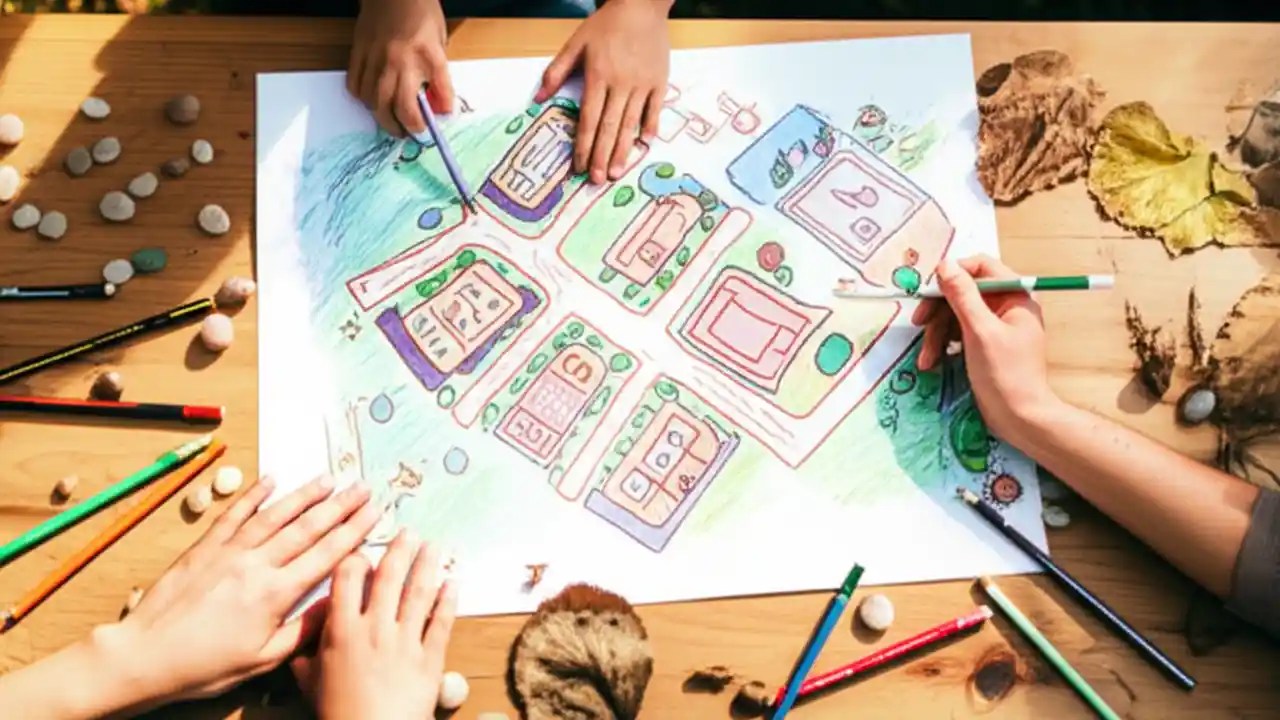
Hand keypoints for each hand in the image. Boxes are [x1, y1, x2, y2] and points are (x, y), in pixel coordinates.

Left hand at [100, 475, 380, 707]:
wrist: (145, 655)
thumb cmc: (204, 666)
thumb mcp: (262, 660)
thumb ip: (302, 631)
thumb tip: (336, 604)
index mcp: (275, 594)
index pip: (325, 555)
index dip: (353, 532)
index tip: (374, 513)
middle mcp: (256, 565)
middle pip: (307, 528)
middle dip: (340, 506)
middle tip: (363, 487)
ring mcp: (229, 552)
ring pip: (275, 515)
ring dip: (305, 495)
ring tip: (328, 479)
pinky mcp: (205, 548)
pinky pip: (235, 515)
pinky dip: (254, 495)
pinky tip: (271, 480)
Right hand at [290, 531, 457, 719]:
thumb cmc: (336, 713)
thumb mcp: (309, 681)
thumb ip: (305, 651)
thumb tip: (302, 633)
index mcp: (342, 630)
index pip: (347, 578)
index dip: (355, 558)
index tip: (363, 548)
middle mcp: (375, 628)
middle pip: (389, 577)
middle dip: (399, 550)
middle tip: (408, 531)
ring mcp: (405, 641)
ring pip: (419, 593)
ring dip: (427, 565)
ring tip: (434, 545)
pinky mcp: (430, 659)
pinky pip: (441, 622)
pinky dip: (449, 600)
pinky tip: (454, 582)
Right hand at [349, 0, 453, 136]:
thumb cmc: (421, 14)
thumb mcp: (441, 47)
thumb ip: (442, 80)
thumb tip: (442, 109)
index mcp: (420, 59)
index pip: (419, 103)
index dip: (421, 124)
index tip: (425, 131)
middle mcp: (395, 61)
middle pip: (390, 108)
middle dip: (398, 127)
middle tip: (406, 133)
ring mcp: (373, 57)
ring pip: (370, 99)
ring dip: (380, 115)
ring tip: (391, 120)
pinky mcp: (358, 51)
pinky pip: (354, 84)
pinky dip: (362, 97)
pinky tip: (372, 98)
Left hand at [535, 0, 672, 183]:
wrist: (641, 5)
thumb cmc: (606, 24)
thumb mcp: (576, 43)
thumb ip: (556, 71)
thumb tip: (538, 98)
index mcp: (598, 77)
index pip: (589, 119)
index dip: (583, 145)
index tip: (579, 166)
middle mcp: (621, 84)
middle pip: (610, 128)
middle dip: (603, 157)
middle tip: (598, 181)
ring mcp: (642, 84)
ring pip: (631, 124)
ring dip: (624, 151)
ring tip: (618, 173)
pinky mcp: (660, 81)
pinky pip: (655, 109)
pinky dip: (650, 127)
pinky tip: (645, 145)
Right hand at [913, 255, 1059, 445]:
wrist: (1019, 419)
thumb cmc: (1005, 374)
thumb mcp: (980, 331)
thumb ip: (962, 296)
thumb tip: (945, 264)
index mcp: (1015, 297)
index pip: (982, 268)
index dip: (954, 275)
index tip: (930, 290)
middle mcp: (1006, 307)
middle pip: (963, 293)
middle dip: (939, 311)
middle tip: (918, 325)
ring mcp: (995, 328)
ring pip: (956, 315)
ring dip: (936, 334)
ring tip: (926, 359)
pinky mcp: (984, 346)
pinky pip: (958, 334)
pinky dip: (944, 345)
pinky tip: (934, 361)